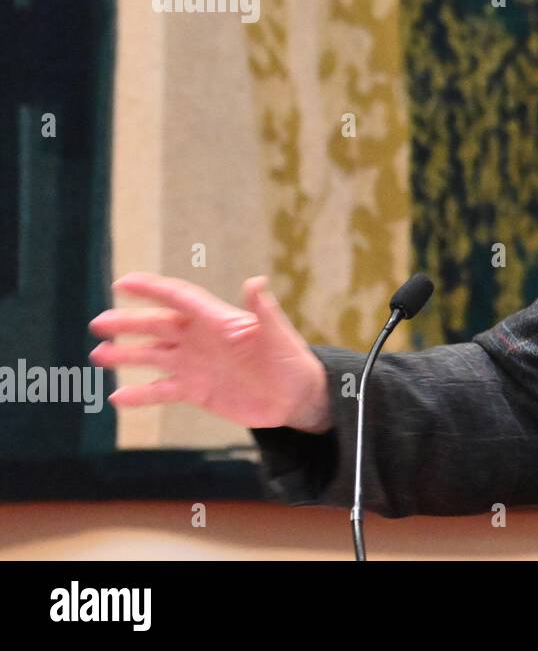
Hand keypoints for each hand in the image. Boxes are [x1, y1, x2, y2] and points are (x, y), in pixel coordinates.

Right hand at [88, 273, 329, 431]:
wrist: (296, 396)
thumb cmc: (290, 359)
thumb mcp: (277, 335)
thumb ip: (263, 311)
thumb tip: (256, 281)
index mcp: (217, 320)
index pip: (179, 298)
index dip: (152, 289)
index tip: (123, 283)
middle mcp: (201, 339)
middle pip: (158, 326)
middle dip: (129, 323)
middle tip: (99, 323)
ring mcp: (195, 365)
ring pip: (153, 357)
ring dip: (126, 355)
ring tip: (99, 355)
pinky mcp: (196, 391)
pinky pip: (161, 391)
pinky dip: (140, 395)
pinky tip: (118, 398)